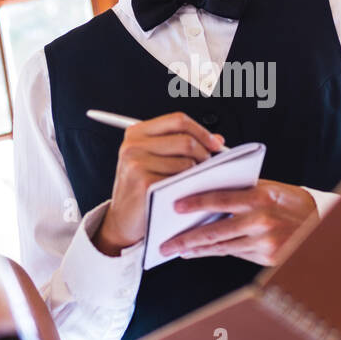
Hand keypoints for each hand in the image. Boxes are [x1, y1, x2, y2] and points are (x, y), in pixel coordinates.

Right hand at [93, 112, 225, 255]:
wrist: (123, 219)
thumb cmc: (142, 188)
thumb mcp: (157, 160)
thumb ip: (183, 145)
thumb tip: (217, 140)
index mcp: (136, 133)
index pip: (178, 120)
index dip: (201, 131)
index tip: (215, 144)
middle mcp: (133, 145)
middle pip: (185, 140)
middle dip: (204, 155)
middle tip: (206, 167)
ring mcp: (136, 164)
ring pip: (187, 162)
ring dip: (195, 175)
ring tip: (189, 183)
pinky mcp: (144, 184)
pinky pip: (181, 182)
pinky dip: (188, 188)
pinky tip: (182, 193)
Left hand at [158, 179, 317, 266]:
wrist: (321, 222)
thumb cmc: (291, 202)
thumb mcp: (269, 187)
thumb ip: (240, 188)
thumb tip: (208, 187)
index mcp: (260, 197)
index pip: (220, 199)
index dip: (196, 203)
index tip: (176, 206)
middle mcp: (262, 220)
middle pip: (215, 231)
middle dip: (187, 239)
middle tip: (166, 243)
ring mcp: (265, 242)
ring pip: (222, 246)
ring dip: (197, 249)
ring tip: (178, 249)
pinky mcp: (268, 258)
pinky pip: (236, 254)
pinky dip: (216, 252)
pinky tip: (201, 252)